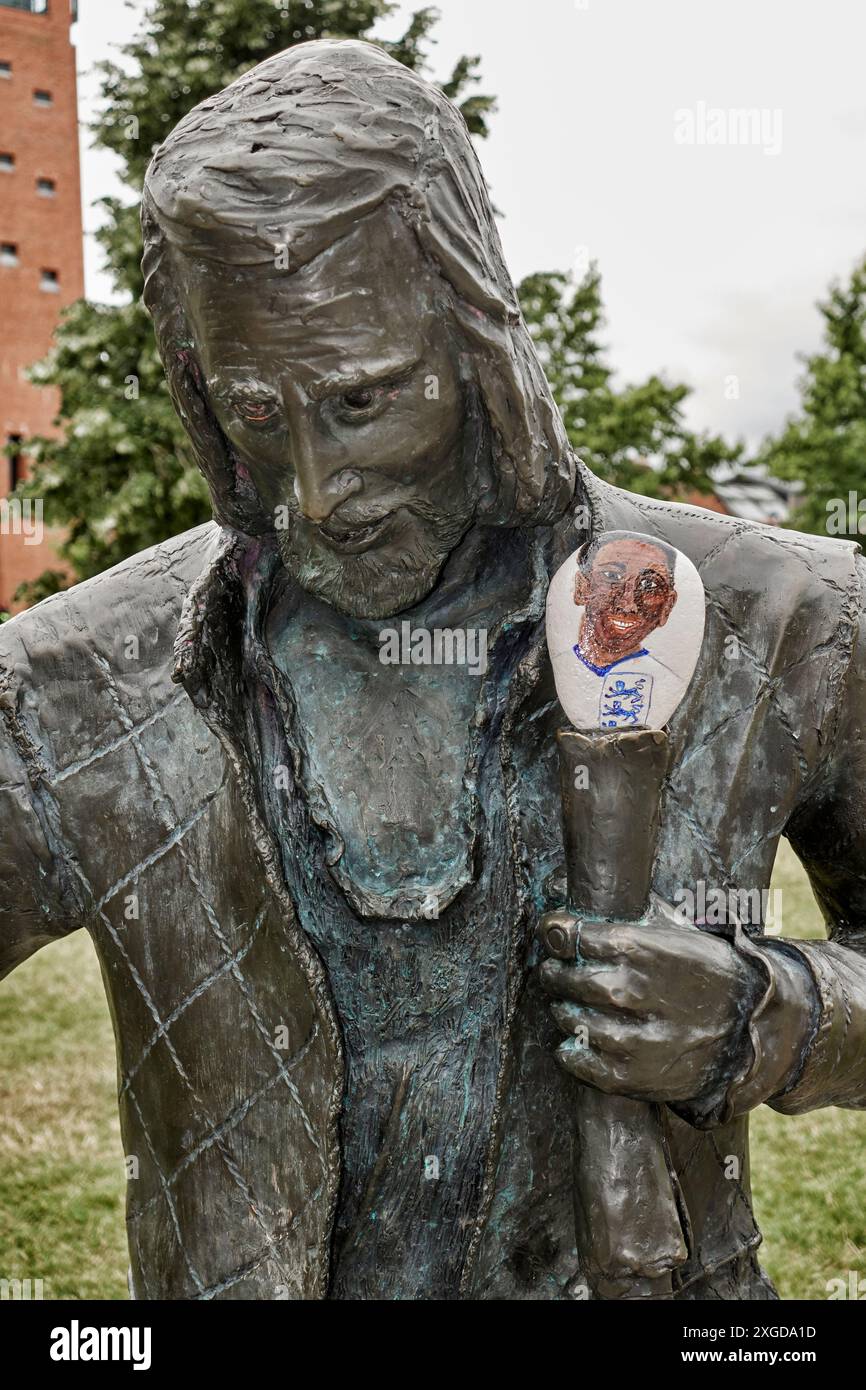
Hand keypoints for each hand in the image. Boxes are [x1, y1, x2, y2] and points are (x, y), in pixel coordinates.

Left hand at [538, 896, 765, 1105]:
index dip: (560, 933)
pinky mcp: (638, 1076)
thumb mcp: (678, 930)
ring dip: (563, 1011)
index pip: (580, 936)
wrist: (753, 1029)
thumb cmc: (706, 971)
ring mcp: (639, 1039)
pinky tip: (573, 1040)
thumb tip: (566, 884)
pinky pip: (586, 1064)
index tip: (555, 934)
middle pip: (573, 980)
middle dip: (556, 974)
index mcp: (646, 951)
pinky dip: (571, 1053)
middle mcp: (640, 992)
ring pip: (576, 1021)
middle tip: (553, 972)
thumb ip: (630, 909)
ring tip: (566, 1004)